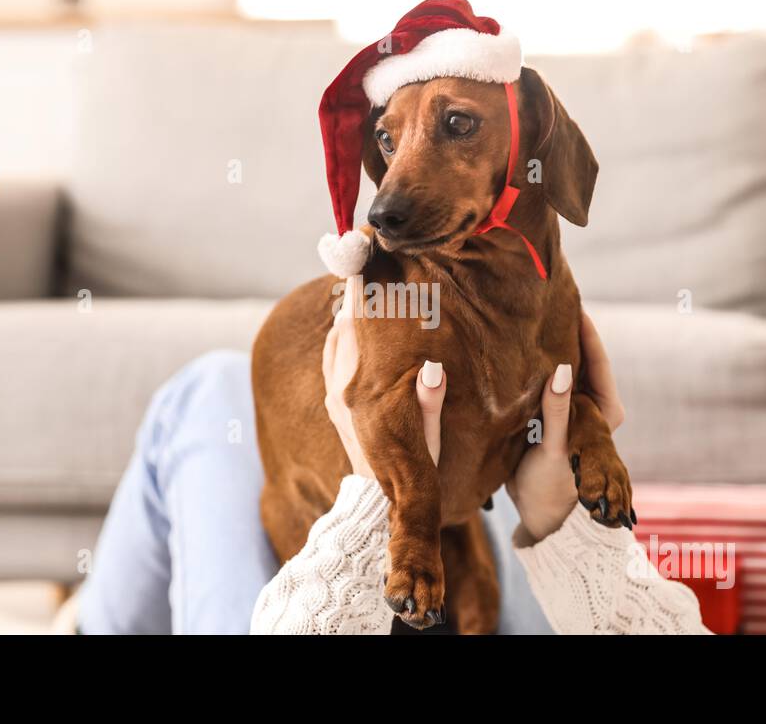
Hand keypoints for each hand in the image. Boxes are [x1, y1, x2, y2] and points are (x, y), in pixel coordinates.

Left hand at [322, 279, 445, 479]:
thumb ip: (428, 403)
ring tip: (366, 293)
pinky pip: (332, 357)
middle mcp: (340, 386)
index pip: (356, 328)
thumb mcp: (426, 438)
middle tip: (372, 269)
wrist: (376, 500)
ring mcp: (335, 394)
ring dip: (350, 316)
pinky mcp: (334, 403)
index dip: (360, 294)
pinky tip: (353, 330)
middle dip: (357, 296)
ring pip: (336, 340)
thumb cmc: (409, 469)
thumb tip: (433, 369)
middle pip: (344, 326)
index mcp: (359, 388)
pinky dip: (342, 336)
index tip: (367, 264)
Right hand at [507, 309, 624, 543]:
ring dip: (546, 345)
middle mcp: (593, 405)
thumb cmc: (554, 488)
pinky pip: (545, 379)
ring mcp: (574, 408)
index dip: (583, 328)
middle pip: (579, 358)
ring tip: (526, 315)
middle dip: (561, 330)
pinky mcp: (556, 414)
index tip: (569, 299)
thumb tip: (563, 369)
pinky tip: (514, 347)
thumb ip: (558, 411)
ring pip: (561, 367)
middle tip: (543, 297)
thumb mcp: (555, 449)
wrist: (540, 517)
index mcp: (606, 409)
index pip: (596, 358)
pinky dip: (534, 363)